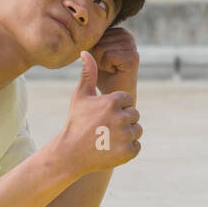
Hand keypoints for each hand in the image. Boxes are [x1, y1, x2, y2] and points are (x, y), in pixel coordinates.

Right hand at [55, 49, 141, 175]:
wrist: (69, 154)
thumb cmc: (75, 122)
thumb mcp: (80, 96)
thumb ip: (88, 73)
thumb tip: (85, 52)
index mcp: (113, 101)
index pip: (128, 100)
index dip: (117, 108)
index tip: (103, 115)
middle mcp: (121, 117)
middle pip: (134, 115)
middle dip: (122, 121)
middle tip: (105, 128)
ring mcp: (125, 135)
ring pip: (137, 130)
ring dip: (126, 135)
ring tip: (108, 138)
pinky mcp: (128, 152)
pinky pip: (136, 146)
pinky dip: (127, 149)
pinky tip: (111, 148)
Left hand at [89, 26, 138, 103]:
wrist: (113, 94)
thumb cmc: (102, 74)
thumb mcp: (93, 53)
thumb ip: (91, 40)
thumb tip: (80, 25)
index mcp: (119, 32)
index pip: (95, 32)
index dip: (92, 49)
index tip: (102, 59)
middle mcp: (128, 37)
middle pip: (98, 39)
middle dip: (96, 56)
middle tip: (107, 66)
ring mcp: (132, 47)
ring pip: (101, 48)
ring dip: (100, 62)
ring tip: (110, 69)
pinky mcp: (133, 58)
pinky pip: (107, 55)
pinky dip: (105, 66)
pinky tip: (113, 72)